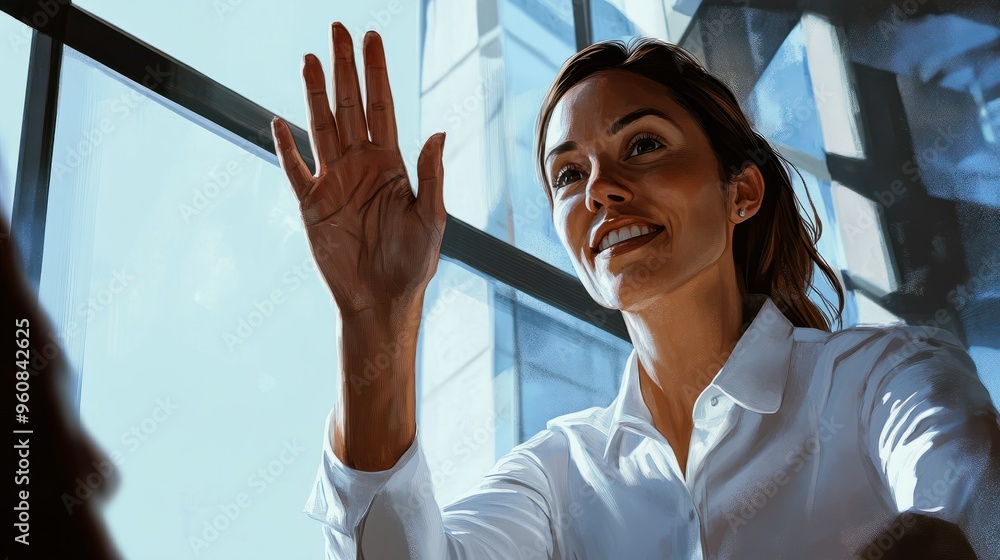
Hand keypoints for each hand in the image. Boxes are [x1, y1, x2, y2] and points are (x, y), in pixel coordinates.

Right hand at [271, 23, 446, 316]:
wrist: (382, 301)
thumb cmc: (412, 263)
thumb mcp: (432, 218)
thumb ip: (431, 174)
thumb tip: (438, 131)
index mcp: (392, 165)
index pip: (382, 107)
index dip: (376, 73)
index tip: (371, 39)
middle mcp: (361, 166)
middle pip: (350, 107)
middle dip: (345, 69)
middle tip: (338, 30)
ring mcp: (334, 182)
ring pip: (321, 127)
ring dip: (315, 94)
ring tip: (311, 59)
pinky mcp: (311, 205)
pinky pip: (295, 170)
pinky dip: (285, 147)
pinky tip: (277, 120)